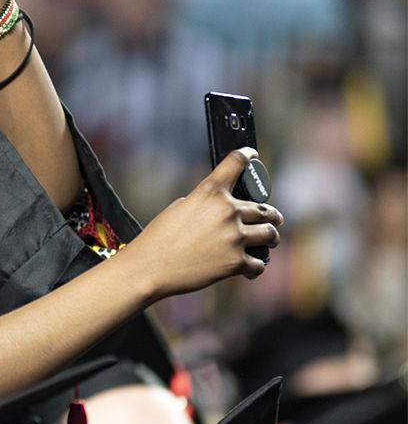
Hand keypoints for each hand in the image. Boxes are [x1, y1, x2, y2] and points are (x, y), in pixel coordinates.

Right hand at [119, 148, 283, 300]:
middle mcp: (227, 211)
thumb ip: (204, 203)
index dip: (247, 155)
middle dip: (270, 214)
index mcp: (210, 192)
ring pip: (270, 233)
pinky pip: (259, 262)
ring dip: (271, 236)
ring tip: (270, 239)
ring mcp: (234, 237)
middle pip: (263, 208)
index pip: (236, 163)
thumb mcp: (178, 208)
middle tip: (274, 217)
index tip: (252, 155)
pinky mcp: (235, 262)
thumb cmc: (158, 239)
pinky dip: (256, 265)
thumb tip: (222, 208)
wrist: (149, 268)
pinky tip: (251, 267)